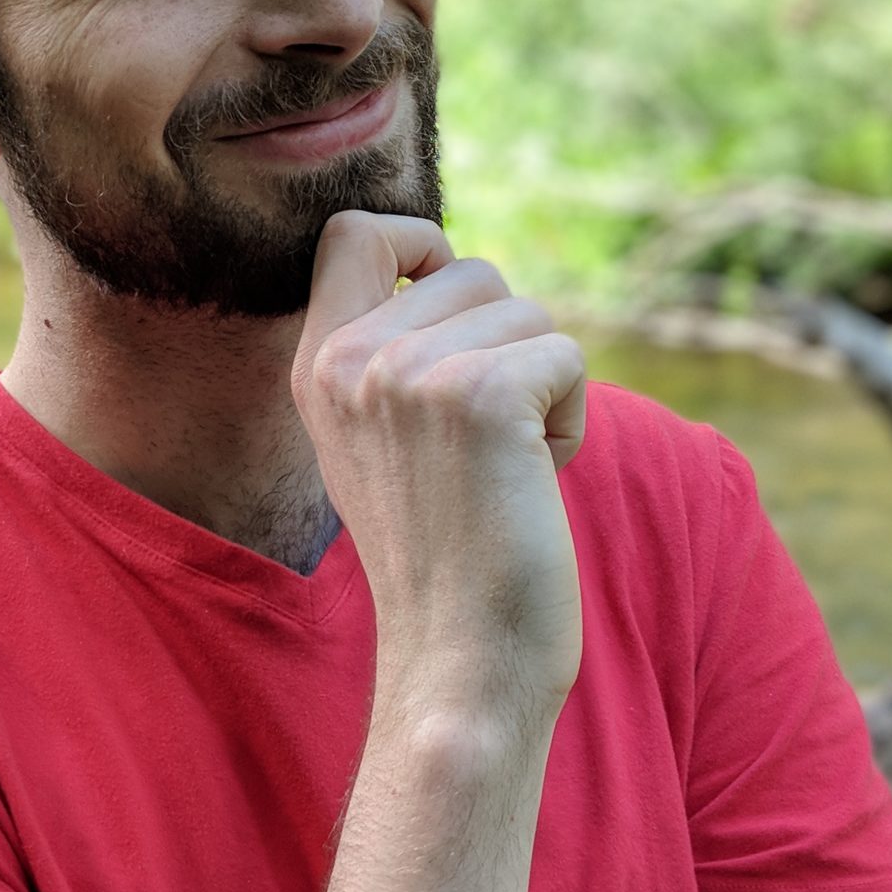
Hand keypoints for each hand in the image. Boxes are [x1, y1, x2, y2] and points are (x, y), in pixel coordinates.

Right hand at [292, 212, 585, 722]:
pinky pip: (567, 354)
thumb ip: (390, 355)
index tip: (447, 303)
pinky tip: (535, 481)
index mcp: (318, 367)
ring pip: (530, 314)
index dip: (418, 243)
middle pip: (473, 271)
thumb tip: (446, 267)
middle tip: (485, 443)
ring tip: (506, 469)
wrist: (461, 660)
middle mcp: (352, 360)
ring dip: (544, 385)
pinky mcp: (481, 394)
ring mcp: (410, 373)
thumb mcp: (377, 440)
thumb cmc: (442, 557)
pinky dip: (573, 416)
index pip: (353, 231)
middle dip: (508, 344)